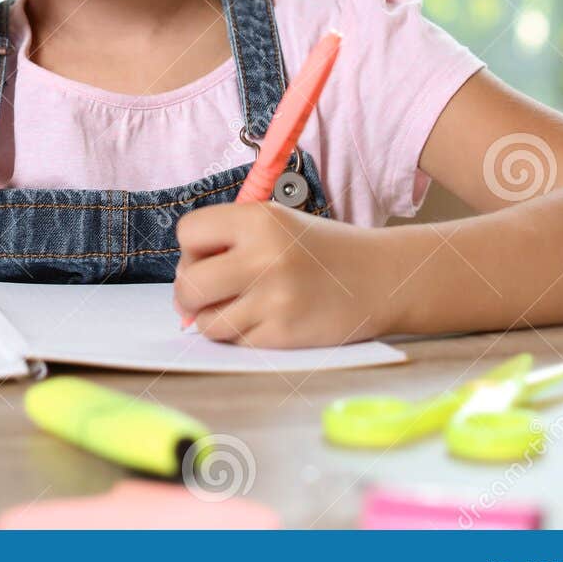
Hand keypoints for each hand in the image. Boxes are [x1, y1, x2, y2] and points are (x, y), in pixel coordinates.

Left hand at [173, 203, 401, 347]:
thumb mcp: (277, 224)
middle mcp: (264, 256)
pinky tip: (262, 321)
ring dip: (212, 320)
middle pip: (187, 284)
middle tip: (205, 295)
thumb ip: (228, 243)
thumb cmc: (319, 251)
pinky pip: (235, 342)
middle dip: (188, 294)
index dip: (193, 249)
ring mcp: (274, 298)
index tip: (210, 257)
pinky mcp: (284, 334)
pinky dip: (240, 336)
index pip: (188, 233)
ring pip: (206, 322)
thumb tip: (182, 288)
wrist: (380, 278)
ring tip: (236, 308)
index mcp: (259, 220)